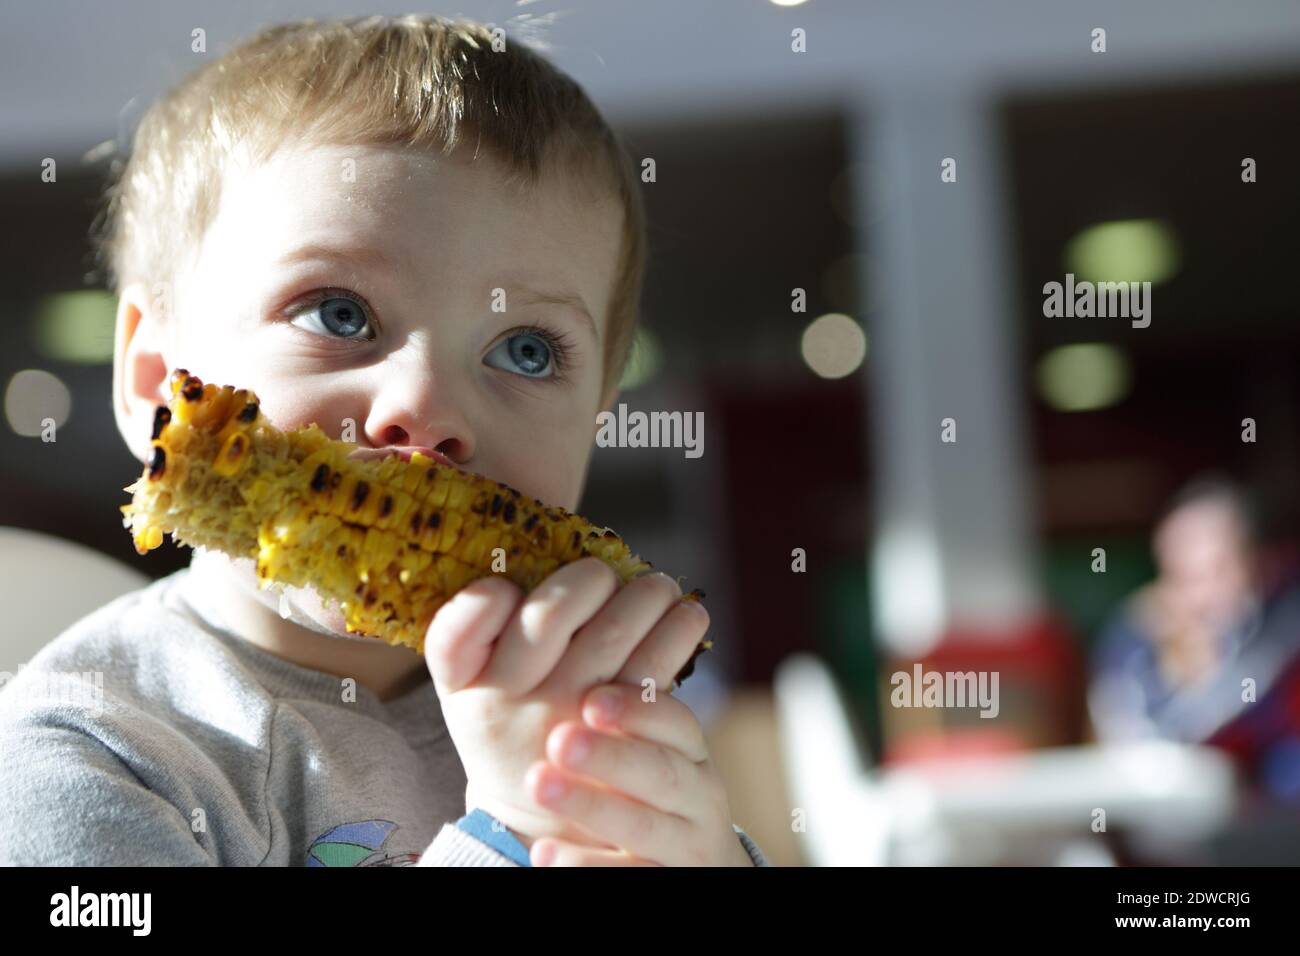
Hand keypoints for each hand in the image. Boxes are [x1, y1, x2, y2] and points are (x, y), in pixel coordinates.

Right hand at [424, 558, 710, 849]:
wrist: (543, 810)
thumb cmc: (507, 719)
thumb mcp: (468, 685)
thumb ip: (476, 630)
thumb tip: (534, 555)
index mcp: (465, 685)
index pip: (457, 633)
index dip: (487, 597)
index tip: (507, 586)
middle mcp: (511, 703)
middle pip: (550, 616)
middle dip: (588, 578)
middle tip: (605, 573)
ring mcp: (569, 720)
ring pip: (612, 633)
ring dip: (644, 594)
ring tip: (657, 587)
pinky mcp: (624, 733)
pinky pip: (656, 667)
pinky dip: (678, 629)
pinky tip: (686, 614)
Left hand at [525, 682, 754, 866]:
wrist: (691, 865)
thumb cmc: (649, 795)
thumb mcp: (648, 752)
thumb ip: (612, 713)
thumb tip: (551, 636)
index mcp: (688, 752)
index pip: (675, 722)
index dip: (637, 710)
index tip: (590, 699)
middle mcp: (696, 795)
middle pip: (662, 772)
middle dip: (611, 755)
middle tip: (558, 739)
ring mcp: (685, 843)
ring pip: (647, 826)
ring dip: (593, 805)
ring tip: (540, 783)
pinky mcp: (665, 882)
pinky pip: (631, 876)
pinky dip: (587, 865)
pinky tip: (544, 853)